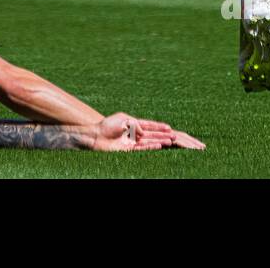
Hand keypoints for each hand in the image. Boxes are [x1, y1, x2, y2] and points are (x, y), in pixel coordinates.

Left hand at [91, 113, 205, 150]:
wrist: (96, 136)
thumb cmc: (106, 125)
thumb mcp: (122, 119)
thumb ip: (134, 123)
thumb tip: (143, 131)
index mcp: (132, 124)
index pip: (148, 125)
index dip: (158, 126)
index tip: (169, 127)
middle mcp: (134, 133)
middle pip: (151, 134)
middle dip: (163, 135)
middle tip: (174, 135)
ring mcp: (132, 142)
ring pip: (149, 142)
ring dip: (160, 142)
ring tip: (170, 141)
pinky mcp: (129, 150)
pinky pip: (143, 149)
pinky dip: (151, 147)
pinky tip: (159, 146)